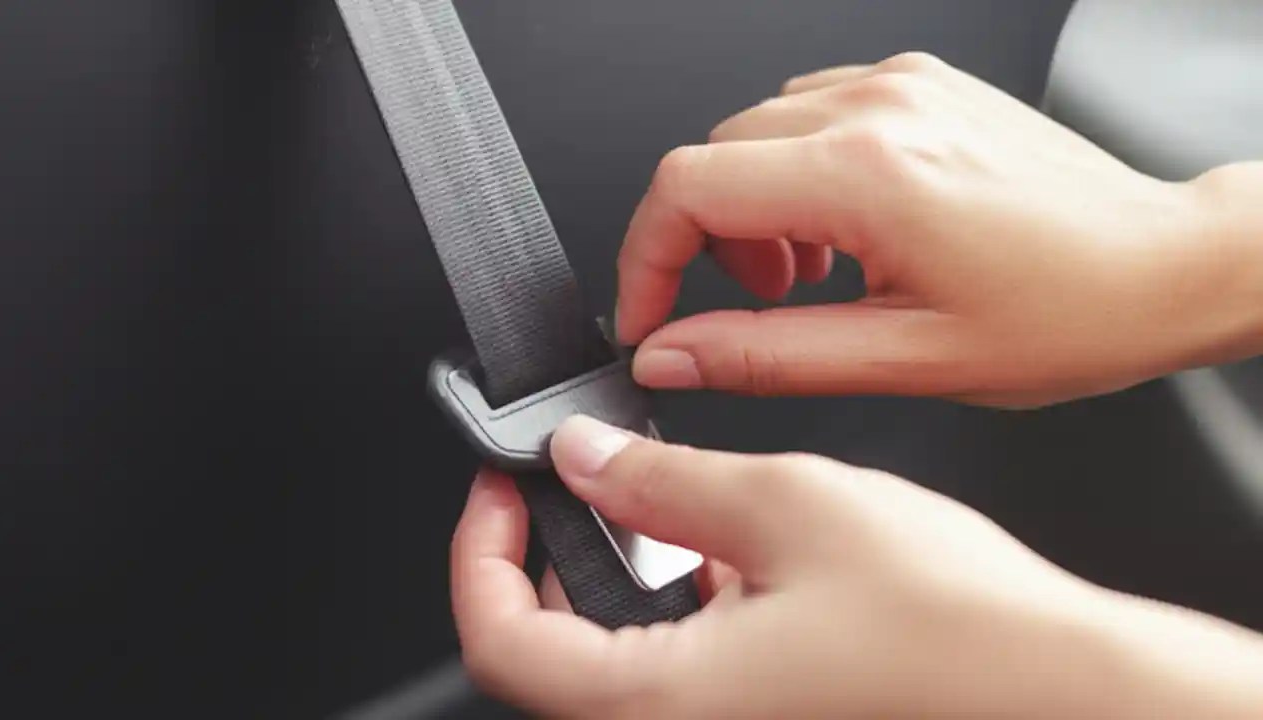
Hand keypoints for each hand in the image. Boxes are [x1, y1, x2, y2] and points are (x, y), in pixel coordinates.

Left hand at [450, 417, 1262, 718]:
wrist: (1061, 689)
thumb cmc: (954, 623)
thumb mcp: (787, 508)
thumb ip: (664, 482)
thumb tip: (584, 457)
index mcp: (666, 703)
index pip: (501, 641)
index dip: (480, 555)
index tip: (501, 489)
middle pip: (553, 654)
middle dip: (555, 559)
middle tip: (576, 486)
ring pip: (620, 659)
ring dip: (625, 579)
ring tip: (676, 511)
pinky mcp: (767, 716)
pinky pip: (685, 671)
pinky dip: (684, 608)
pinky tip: (739, 558)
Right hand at [615, 52, 1262, 406]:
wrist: (1161, 264)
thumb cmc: (1068, 314)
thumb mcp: (903, 360)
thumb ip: (767, 356)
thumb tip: (674, 354)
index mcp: (867, 175)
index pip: (688, 188)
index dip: (647, 260)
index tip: (651, 315)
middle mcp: (877, 110)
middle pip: (712, 157)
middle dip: (707, 245)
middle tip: (765, 307)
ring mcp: (898, 88)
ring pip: (756, 134)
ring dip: (754, 210)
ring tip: (817, 275)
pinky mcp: (916, 86)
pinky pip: (809, 115)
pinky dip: (796, 176)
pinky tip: (845, 230)